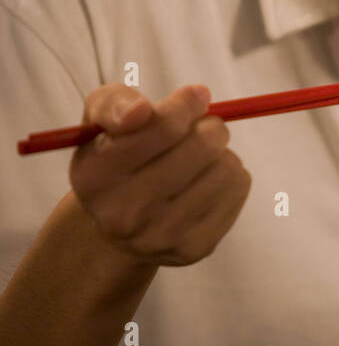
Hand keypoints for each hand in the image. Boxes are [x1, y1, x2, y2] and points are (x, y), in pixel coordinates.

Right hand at [69, 83, 251, 267]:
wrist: (121, 224)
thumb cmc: (115, 155)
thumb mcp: (100, 120)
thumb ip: (113, 103)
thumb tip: (141, 110)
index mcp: (94, 176)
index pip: (162, 126)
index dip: (187, 103)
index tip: (196, 96)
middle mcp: (122, 214)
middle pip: (203, 145)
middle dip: (211, 125)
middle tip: (205, 126)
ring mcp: (160, 237)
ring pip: (226, 166)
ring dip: (221, 151)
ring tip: (201, 157)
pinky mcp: (194, 249)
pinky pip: (238, 188)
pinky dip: (231, 174)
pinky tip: (208, 180)